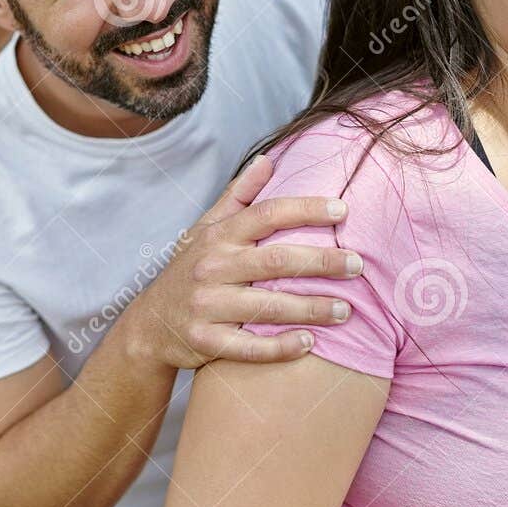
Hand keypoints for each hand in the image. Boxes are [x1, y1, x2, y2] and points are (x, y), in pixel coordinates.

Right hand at [117, 156, 359, 370]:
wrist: (149, 324)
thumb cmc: (189, 271)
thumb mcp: (205, 229)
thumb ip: (238, 197)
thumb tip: (268, 160)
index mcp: (218, 237)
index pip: (266, 215)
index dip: (306, 210)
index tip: (343, 210)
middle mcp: (212, 267)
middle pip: (276, 261)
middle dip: (322, 262)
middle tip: (358, 265)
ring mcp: (207, 306)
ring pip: (268, 306)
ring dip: (311, 308)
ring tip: (346, 311)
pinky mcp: (205, 341)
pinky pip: (249, 347)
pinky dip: (280, 347)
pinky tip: (310, 343)